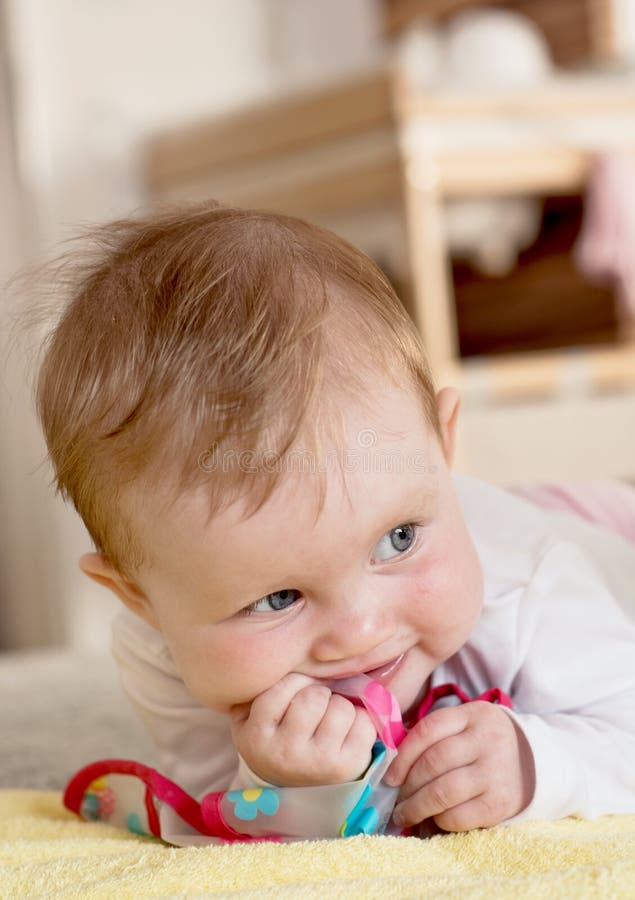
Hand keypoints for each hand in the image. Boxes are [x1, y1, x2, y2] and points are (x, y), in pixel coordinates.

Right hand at [230, 673, 376, 785]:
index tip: (293, 696)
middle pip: (316, 696)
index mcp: (257, 737)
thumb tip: (285, 651)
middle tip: (313, 710)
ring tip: (328, 722)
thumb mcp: (250, 716)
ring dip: (339, 707)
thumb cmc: (274, 739)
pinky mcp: (349, 767)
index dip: (294, 684)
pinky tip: (345, 734)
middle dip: (318, 695)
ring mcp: (320, 763)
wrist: (292, 792)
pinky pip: (364, 723)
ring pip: (342, 707)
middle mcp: (286, 753)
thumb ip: (259, 687)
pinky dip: (360, 722)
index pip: (282, 687)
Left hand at [384, 701, 534, 830]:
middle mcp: (486, 740)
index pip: (428, 729)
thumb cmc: (486, 744)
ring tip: (405, 814)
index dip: (402, 755)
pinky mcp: (501, 803)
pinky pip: (459, 816)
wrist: (535, 764)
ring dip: (417, 807)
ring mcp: (495, 772)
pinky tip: (432, 820)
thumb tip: (393, 768)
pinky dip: (439, 821)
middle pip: (433, 762)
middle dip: (407, 785)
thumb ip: (435, 736)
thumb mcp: (467, 725)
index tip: (389, 776)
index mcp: (472, 715)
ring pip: (443, 791)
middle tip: (396, 799)